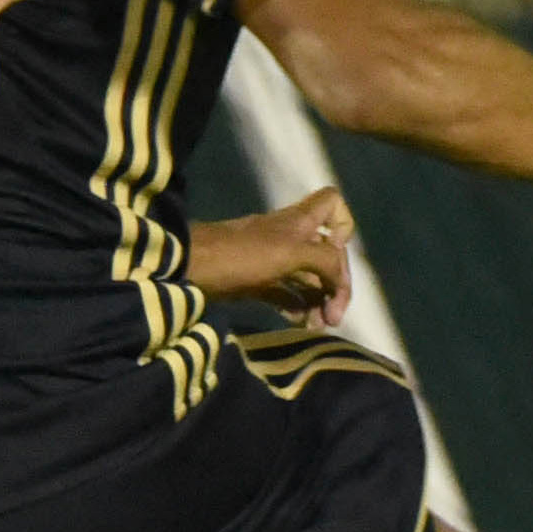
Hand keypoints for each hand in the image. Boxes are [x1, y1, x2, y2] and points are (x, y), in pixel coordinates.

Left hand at [194, 185, 354, 325]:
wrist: (188, 268)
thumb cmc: (241, 255)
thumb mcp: (290, 252)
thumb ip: (324, 261)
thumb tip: (340, 281)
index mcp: (300, 222)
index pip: (333, 205)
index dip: (344, 227)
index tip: (337, 255)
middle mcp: (290, 237)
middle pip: (327, 255)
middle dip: (335, 285)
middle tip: (333, 318)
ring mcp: (272, 260)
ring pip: (308, 278)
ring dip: (318, 301)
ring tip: (318, 326)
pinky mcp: (256, 282)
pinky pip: (286, 294)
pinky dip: (296, 307)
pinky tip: (299, 323)